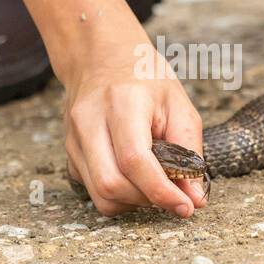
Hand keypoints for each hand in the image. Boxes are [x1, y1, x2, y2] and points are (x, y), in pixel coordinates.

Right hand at [58, 19, 206, 217]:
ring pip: (100, 194)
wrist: (101, 56)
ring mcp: (73, 138)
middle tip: (173, 196)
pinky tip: (134, 177)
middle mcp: (90, 120)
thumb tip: (195, 199)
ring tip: (154, 186)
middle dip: (148, 200)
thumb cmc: (145, 78)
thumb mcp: (179, 104)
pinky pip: (93, 189)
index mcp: (122, 102)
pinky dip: (118, 195)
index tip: (186, 206)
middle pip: (112, 184)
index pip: (135, 160)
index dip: (161, 191)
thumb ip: (190, 152)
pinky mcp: (69, 152)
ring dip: (133, 202)